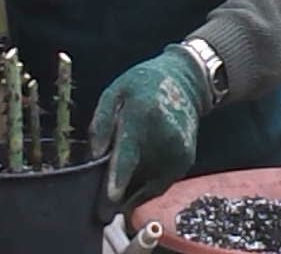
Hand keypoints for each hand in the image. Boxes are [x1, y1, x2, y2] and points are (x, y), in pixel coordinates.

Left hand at [90, 45, 209, 208]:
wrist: (184, 81)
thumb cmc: (143, 86)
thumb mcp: (114, 92)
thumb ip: (101, 123)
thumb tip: (95, 156)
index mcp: (143, 114)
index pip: (129, 152)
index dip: (118, 177)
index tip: (111, 198)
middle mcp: (166, 136)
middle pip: (136, 176)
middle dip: (116, 188)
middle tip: (102, 193)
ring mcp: (179, 151)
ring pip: (147, 184)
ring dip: (131, 186)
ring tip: (123, 168)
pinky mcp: (185, 161)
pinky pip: (158, 184)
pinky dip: (145, 183)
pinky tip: (139, 167)